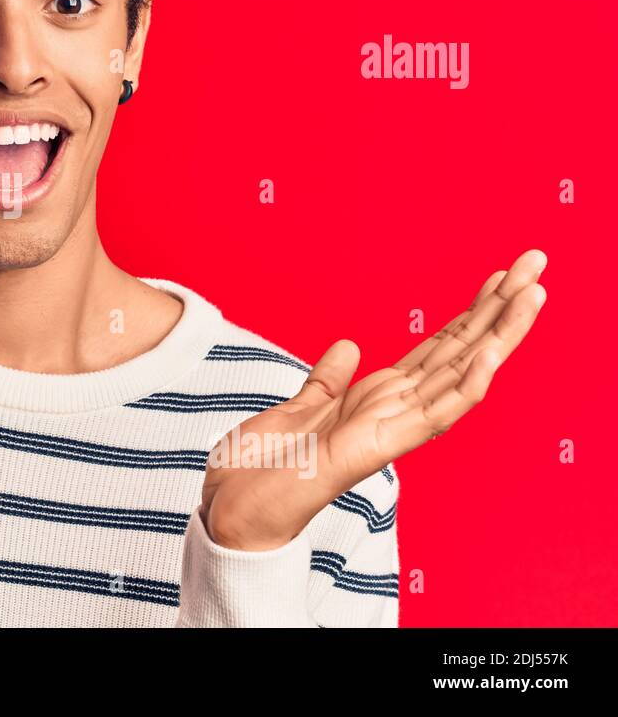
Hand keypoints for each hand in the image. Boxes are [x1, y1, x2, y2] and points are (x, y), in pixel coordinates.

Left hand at [196, 249, 546, 550]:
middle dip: (499, 308)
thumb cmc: (264, 470)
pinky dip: (468, 383)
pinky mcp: (380, 447)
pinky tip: (493, 352)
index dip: (469, 312)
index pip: (437, 348)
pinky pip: (436, 413)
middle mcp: (394, 412)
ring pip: (462, 376)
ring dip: (501, 335)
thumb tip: (347, 345)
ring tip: (535, 292)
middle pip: (460, 352)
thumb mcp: (298, 407)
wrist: (234, 510)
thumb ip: (328, 379)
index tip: (498, 277)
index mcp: (377, 399)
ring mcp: (392, 430)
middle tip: (535, 261)